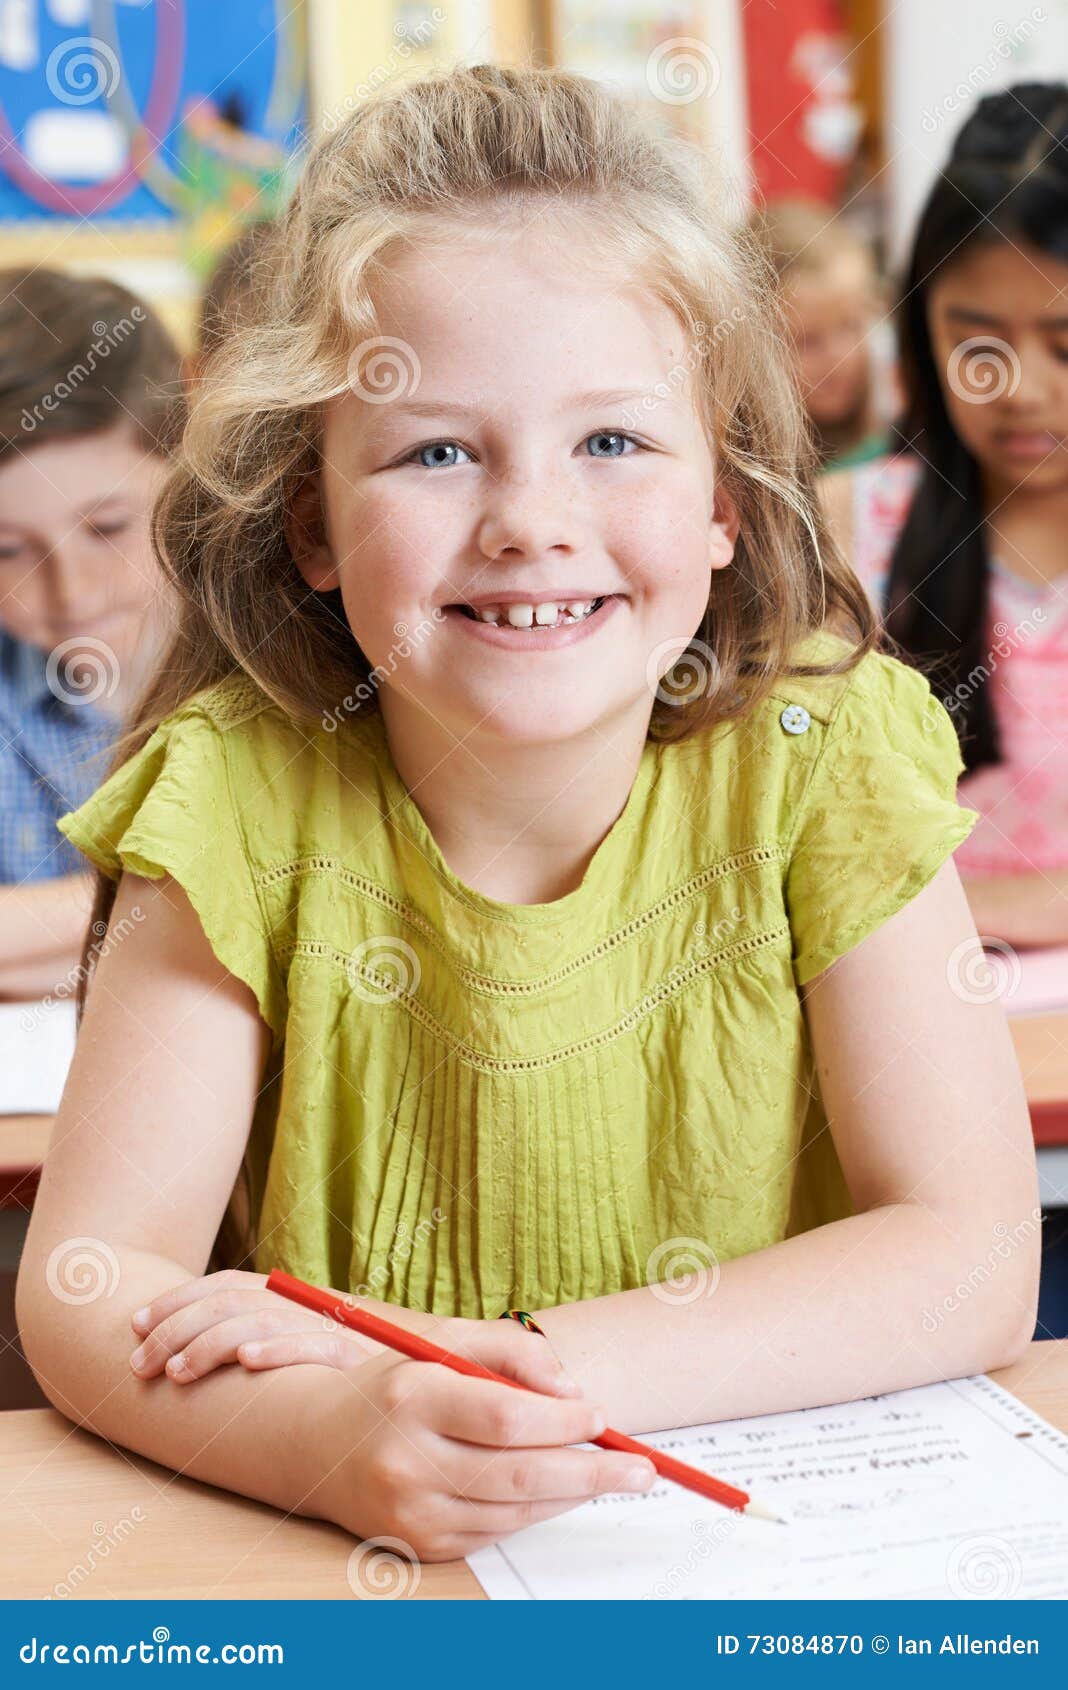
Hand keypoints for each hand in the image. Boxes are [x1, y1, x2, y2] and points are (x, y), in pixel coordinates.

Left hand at [128, 1268, 400, 1382]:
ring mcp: (330, 1324)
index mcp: (290, 1296)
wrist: (427, 1374)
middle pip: (230, 1301)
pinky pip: (313, 1344)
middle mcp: (306, 1303)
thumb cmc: (353, 1369)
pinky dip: (278, 1348)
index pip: (226, 1282)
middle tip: (138, 1364)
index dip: (177, 1300)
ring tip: (176, 1373)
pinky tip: (246, 1361)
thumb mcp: (302, 1346)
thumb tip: (195, 1348)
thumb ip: (260, 1337)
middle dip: (175, 1329)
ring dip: (211, 1344)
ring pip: (260, 1321)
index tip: (134, 1325)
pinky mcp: (355, 1354)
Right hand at [314, 1319, 656, 1561]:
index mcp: (411, 1396)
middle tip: (640, 1468)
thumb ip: (512, 1351)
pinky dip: (535, 1511)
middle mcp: (405, 1459)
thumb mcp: (446, 1341)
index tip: (600, 1416)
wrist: (320, 1444)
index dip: (560, 1422)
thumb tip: (572, 1394)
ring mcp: (410, 1511)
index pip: (503, 1417)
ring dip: (571, 1494)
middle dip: (590, 1473)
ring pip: (513, 1512)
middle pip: (517, 1476)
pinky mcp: (420, 1544)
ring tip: (610, 1475)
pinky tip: (557, 1489)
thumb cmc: (398, 1383)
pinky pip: (495, 1532)